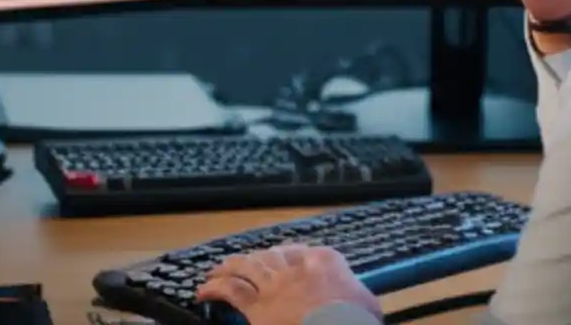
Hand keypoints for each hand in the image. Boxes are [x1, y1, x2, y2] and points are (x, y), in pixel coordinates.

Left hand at [197, 244, 380, 324]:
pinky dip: (215, 289)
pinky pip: (231, 291)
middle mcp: (296, 268)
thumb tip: (354, 304)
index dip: (294, 256)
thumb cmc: (355, 321)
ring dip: (230, 267)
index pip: (307, 252)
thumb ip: (355, 297)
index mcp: (326, 262)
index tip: (290, 260)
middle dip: (260, 258)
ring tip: (217, 270)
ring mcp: (275, 285)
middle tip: (249, 262)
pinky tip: (204, 292)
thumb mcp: (366, 306)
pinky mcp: (257, 307)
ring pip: (246, 268)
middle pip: (273, 256)